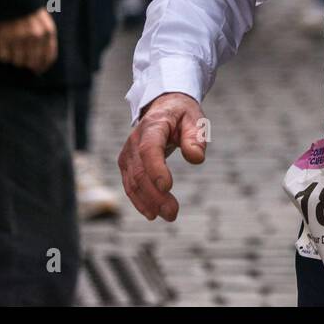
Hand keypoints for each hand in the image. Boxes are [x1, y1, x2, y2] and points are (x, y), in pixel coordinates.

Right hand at [0, 8, 57, 73]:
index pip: (49, 56)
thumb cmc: (29, 10)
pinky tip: (3, 49)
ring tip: (12, 53)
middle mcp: (36, 36)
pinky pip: (4, 56)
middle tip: (22, 63)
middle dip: (27, 66)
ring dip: (15, 60)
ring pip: (18, 61)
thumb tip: (42, 61)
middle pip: (32, 62)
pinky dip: (3, 56)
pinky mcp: (5, 37)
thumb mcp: (44, 21)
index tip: (37, 72)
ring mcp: (20, 37)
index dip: (43, 67)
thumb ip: (46, 38)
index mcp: (48, 32)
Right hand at [118, 92, 208, 221]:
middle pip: (140, 171)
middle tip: (173, 213)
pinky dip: (139, 201)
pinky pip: (130, 185)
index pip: (149, 149)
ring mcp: (128, 153)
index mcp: (153, 125)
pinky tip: (152, 213)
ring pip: (133, 182)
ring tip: (168, 216)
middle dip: (155, 195)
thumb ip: (196, 138)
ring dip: (148, 202)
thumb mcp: (195, 119)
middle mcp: (135, 140)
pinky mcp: (127, 164)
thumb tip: (196, 159)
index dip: (156, 168)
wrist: (163, 107)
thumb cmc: (182, 115)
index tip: (167, 187)